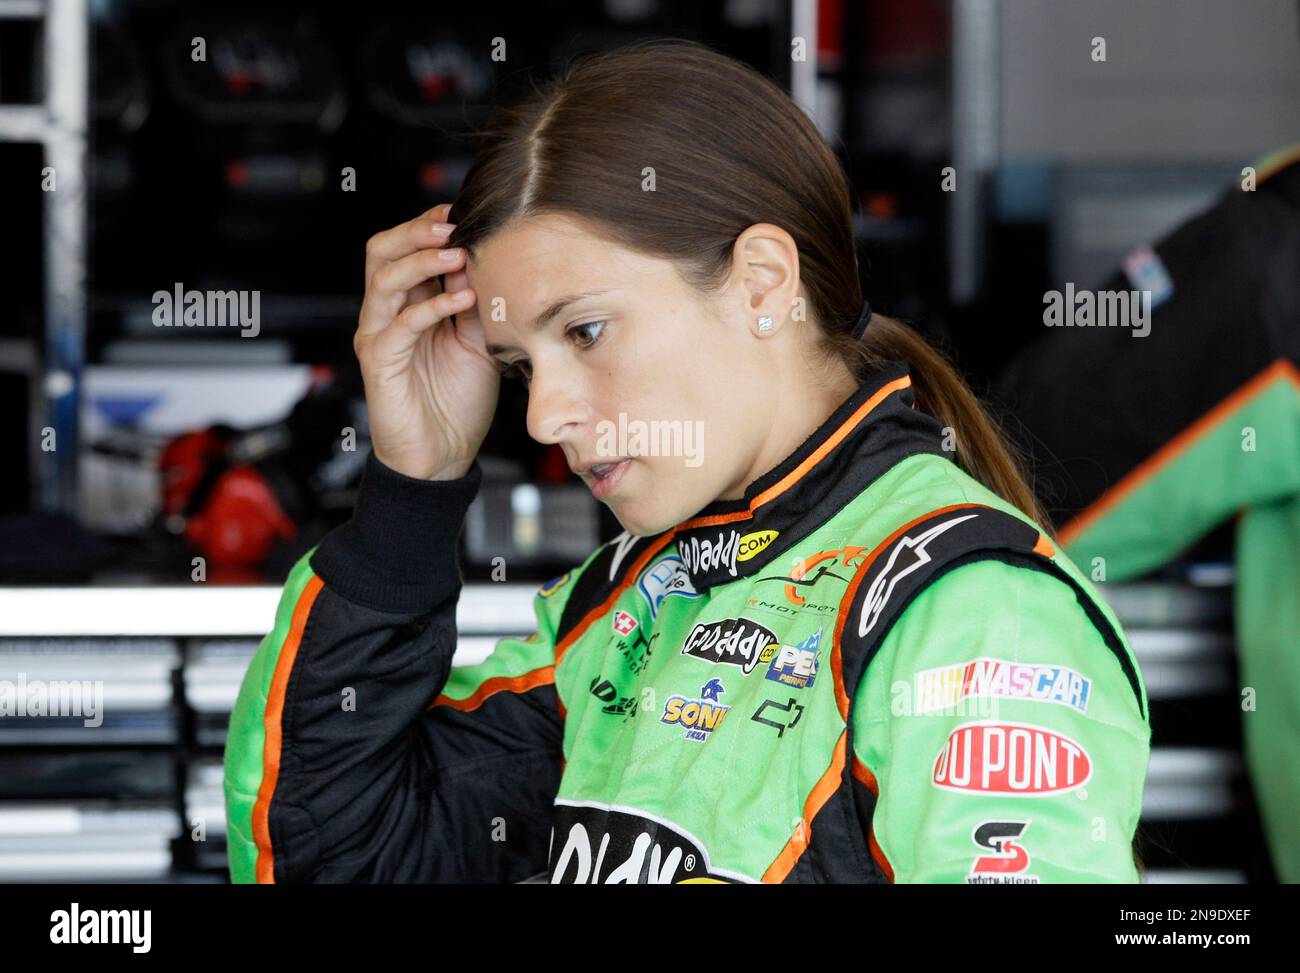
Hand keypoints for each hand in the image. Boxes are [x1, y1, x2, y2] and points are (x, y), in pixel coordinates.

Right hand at [354, 203, 498, 479]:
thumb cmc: (457, 402)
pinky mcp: (379, 363)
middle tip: (454, 223)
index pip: (407, 248)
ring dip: (422, 260)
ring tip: (458, 252)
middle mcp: (386, 315)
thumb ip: (477, 304)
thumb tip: (492, 261)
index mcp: (409, 304)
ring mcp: (378, 336)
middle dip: (417, 230)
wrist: (441, 457)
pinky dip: (431, 307)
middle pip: (382, 250)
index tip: (468, 211)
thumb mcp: (478, 341)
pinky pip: (399, 325)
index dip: (431, 224)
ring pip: (384, 279)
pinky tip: (462, 299)